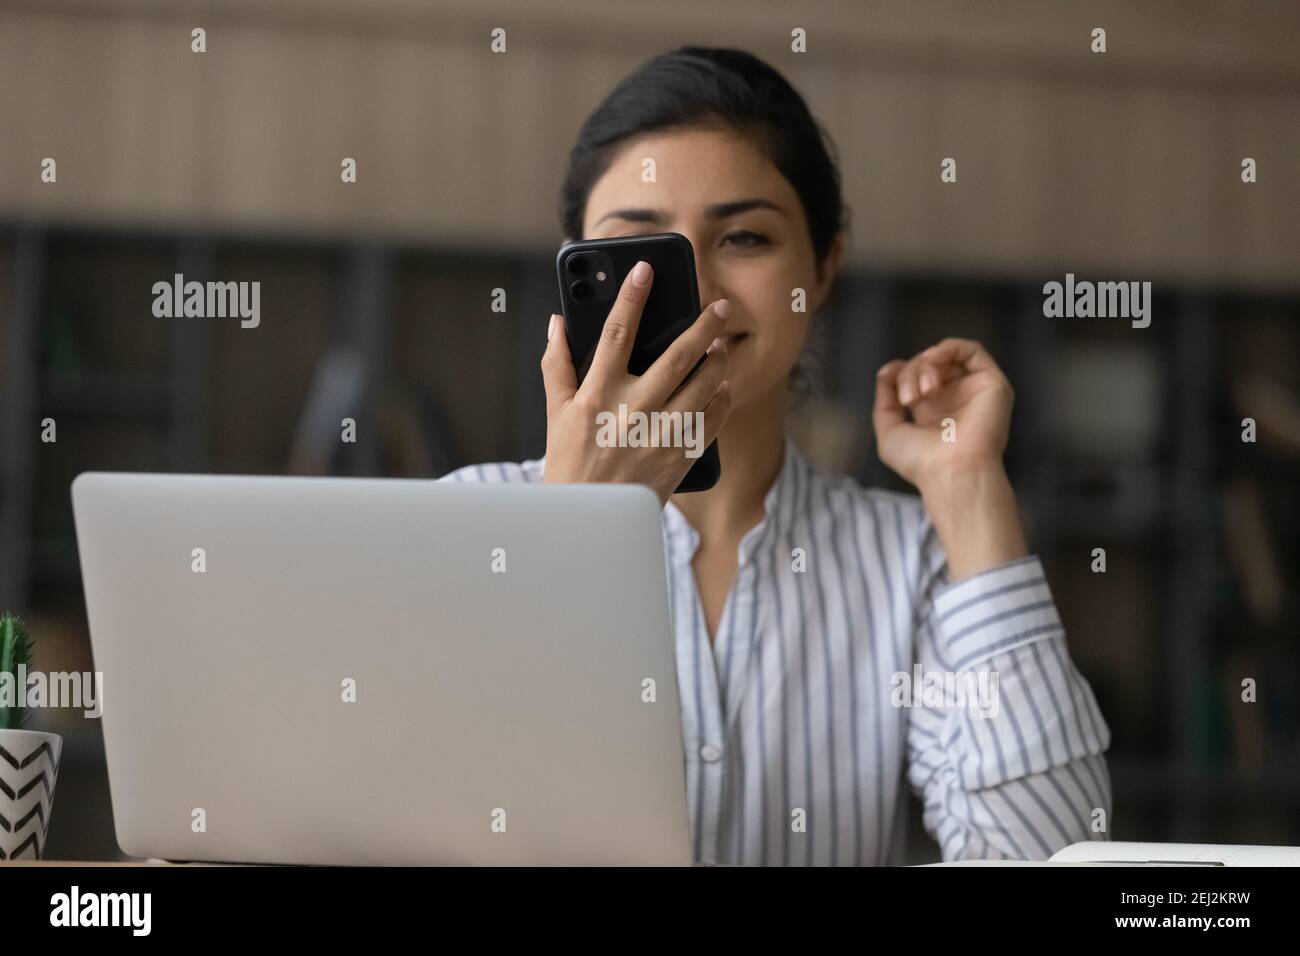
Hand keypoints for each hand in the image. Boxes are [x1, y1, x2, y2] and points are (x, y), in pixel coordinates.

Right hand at [539, 260, 733, 505]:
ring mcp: (661, 436)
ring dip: (716, 361)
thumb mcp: (556, 414)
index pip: (615, 334)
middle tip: (719, 306)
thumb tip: (558, 323)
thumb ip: (557, 365)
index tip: (645, 270)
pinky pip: (711, 420)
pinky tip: (721, 386)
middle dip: (702, 326)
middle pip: (676, 357)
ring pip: (702, 386)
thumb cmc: (570, 463)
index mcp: (597, 397)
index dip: (630, 298)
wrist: (592, 518)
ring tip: (720, 345)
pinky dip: (720, 399)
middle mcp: (632, 412)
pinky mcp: (680, 456)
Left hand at [874, 337, 1027, 579]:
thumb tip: (887, 370)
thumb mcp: (889, 430)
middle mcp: (956, 400)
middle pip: (927, 365)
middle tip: (909, 400)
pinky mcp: (992, 384)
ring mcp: (974, 391)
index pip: (915, 377)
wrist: (951, 472)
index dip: (899, 371)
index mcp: (934, 412)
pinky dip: (946, 348)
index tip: (888, 377)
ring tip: (922, 392)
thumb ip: (885, 400)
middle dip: (910, 373)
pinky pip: (971, 350)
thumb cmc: (920, 462)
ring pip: (945, 356)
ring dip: (925, 365)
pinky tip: (932, 360)